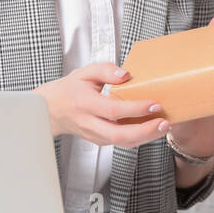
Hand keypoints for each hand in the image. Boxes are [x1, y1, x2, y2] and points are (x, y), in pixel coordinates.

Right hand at [33, 62, 169, 148]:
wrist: (50, 110)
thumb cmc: (69, 90)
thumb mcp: (84, 73)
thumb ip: (106, 70)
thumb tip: (126, 75)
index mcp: (85, 104)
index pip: (113, 110)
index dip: (135, 109)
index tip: (154, 104)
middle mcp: (89, 123)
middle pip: (119, 134)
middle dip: (145, 131)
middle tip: (163, 122)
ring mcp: (94, 135)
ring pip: (122, 142)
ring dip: (145, 137)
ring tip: (163, 126)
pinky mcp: (99, 141)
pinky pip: (121, 142)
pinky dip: (138, 138)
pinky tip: (151, 129)